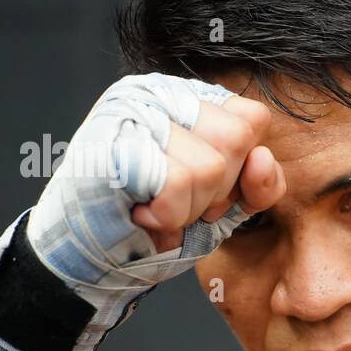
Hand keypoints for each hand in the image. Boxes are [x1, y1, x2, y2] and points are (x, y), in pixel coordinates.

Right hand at [0, 73, 285, 350]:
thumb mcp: (224, 203)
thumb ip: (259, 181)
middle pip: (237, 139)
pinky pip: (176, 182)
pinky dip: (167, 215)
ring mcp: (130, 111)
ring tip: (156, 209)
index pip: (251, 120)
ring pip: (210, 165)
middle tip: (178, 203)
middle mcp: (157, 91)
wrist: (89, 259)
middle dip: (216, 190)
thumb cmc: (154, 226)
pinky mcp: (112, 141)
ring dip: (188, 207)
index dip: (241, 169)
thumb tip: (261, 158)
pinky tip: (141, 214)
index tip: (208, 192)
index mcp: (185, 98)